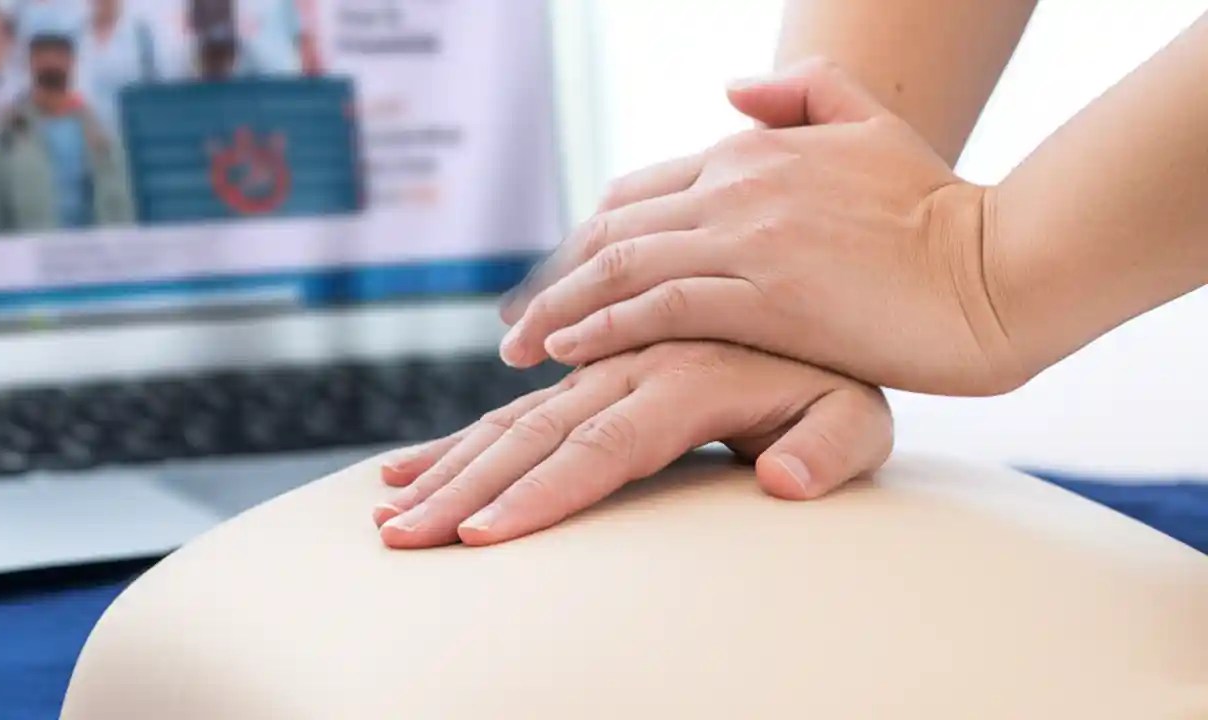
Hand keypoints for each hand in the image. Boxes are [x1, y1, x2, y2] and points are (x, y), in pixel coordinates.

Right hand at [372, 342, 892, 548]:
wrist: (824, 292)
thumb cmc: (844, 374)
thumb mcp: (860, 415)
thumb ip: (828, 447)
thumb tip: (780, 481)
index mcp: (689, 379)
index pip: (604, 446)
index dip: (542, 495)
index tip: (481, 539)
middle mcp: (634, 365)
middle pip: (538, 434)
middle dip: (465, 491)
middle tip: (401, 541)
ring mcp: (609, 365)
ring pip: (515, 418)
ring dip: (449, 465)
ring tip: (389, 513)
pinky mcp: (593, 370)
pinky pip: (521, 403)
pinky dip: (464, 436)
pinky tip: (414, 464)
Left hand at [499, 58, 1023, 395]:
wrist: (1002, 266)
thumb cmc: (940, 211)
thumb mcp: (870, 127)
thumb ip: (803, 95)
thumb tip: (732, 93)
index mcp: (753, 148)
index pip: (636, 193)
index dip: (587, 242)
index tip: (557, 286)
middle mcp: (738, 184)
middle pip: (613, 228)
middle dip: (555, 280)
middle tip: (514, 327)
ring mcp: (750, 235)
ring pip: (623, 265)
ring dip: (561, 309)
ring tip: (520, 349)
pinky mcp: (769, 292)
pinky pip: (661, 303)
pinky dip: (606, 323)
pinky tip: (569, 350)